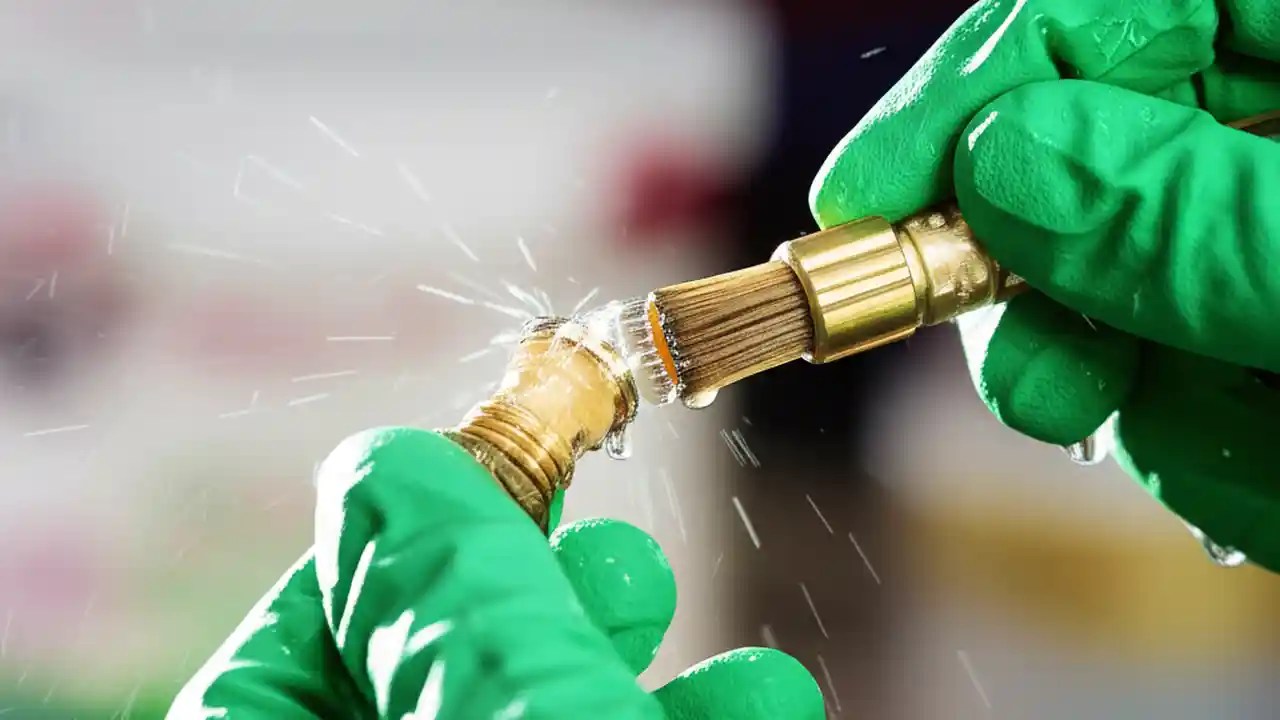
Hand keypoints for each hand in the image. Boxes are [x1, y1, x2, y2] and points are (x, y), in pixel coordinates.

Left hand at [169, 427, 824, 717]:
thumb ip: (452, 607)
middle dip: (511, 584)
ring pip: (533, 716)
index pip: (276, 672)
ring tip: (654, 592)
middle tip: (576, 515)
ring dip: (614, 649)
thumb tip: (389, 464)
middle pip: (417, 678)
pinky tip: (766, 696)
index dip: (369, 560)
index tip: (467, 475)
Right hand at [808, 0, 1279, 568]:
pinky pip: (1156, 395)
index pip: (1084, 18)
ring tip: (1250, 436)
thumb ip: (1183, 215)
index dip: (960, 97)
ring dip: (1124, 392)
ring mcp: (1238, 252)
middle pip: (1059, 163)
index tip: (858, 193)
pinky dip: (1198, 452)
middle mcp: (1253, 144)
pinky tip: (1273, 464)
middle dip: (1025, 279)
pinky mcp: (1244, 348)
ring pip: (1089, 303)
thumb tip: (1001, 164)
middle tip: (1034, 372)